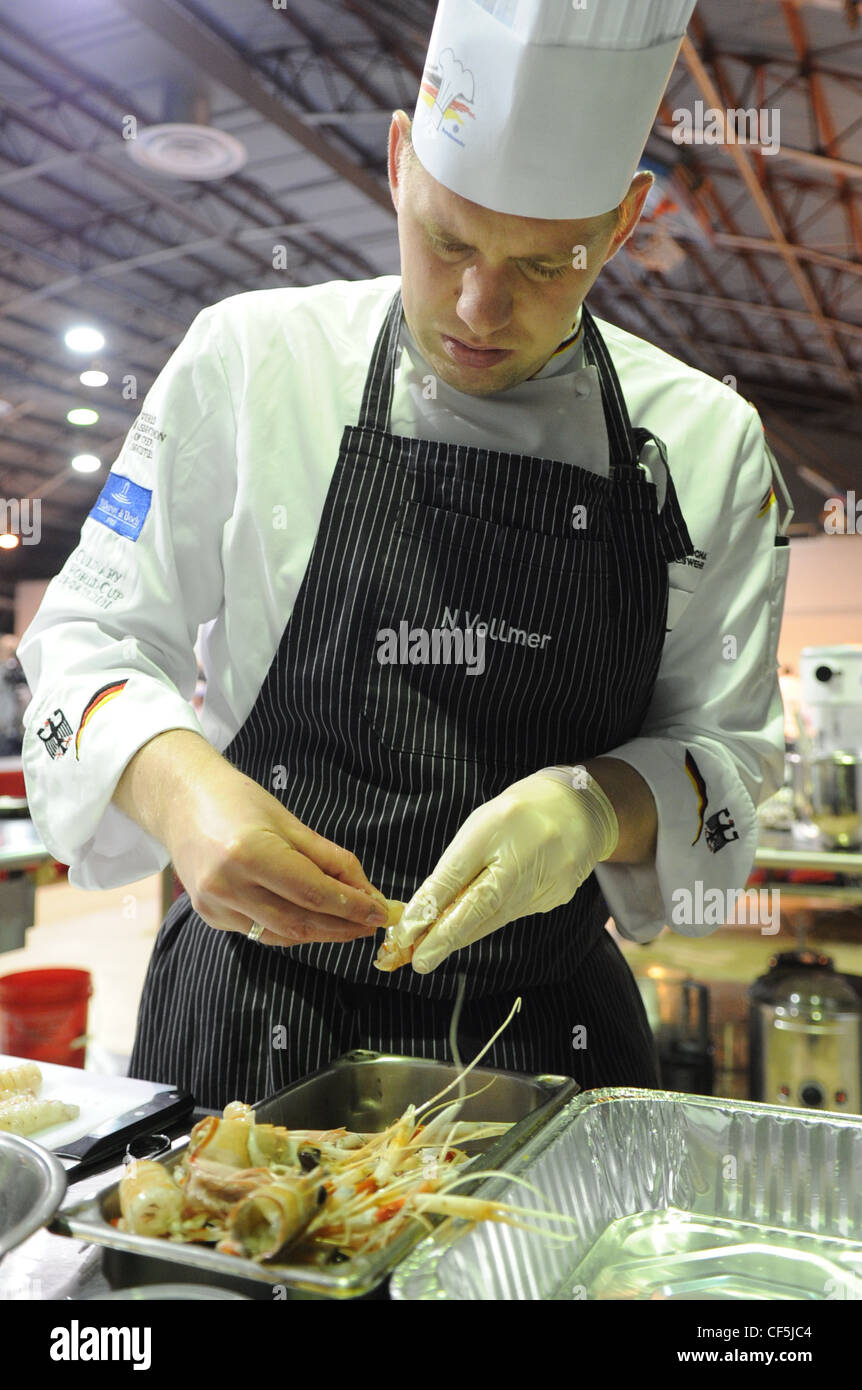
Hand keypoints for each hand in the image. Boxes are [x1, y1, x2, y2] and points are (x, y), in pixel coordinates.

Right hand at [162, 754, 392, 946]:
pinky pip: (261, 932)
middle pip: (300, 922)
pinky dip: (292, 931)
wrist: (181, 801)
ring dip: (321, 934)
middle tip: (371, 923)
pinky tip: (314, 922)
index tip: (380, 911)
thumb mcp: (291, 822)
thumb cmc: (239, 801)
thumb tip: (366, 891)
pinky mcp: (210, 917)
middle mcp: (228, 885)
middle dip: (342, 927)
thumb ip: (329, 860)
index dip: (352, 906)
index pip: (313, 892)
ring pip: (282, 935)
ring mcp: (215, 905)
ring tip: (350, 926)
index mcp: (250, 853)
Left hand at [393, 770, 618, 972]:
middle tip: (418, 960)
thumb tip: (426, 909)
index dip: (437, 924)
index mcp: (504, 846)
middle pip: (480, 916)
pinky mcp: (554, 898)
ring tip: (433, 945)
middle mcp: (528, 875)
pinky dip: (489, 917)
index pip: (465, 897)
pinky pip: (513, 912)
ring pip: (495, 918)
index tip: (411, 945)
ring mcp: (545, 890)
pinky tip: (474, 916)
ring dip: (463, 932)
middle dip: (445, 939)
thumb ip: (454, 871)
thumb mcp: (479, 829)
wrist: (579, 807)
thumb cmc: (519, 813)